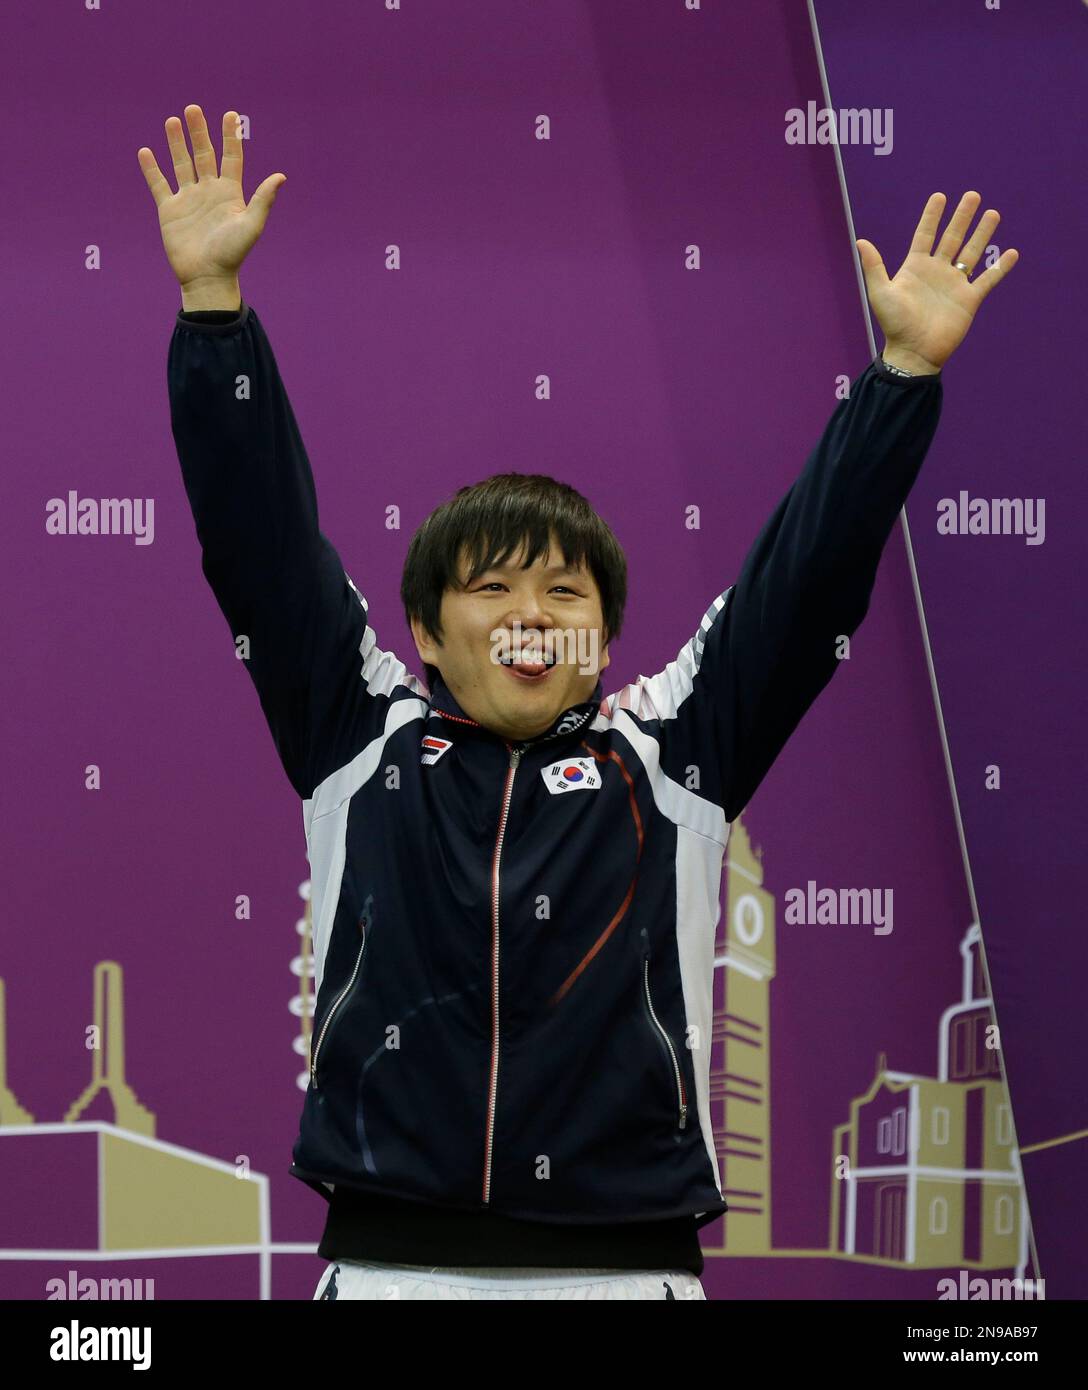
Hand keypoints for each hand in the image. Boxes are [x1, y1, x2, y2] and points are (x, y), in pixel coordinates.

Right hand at [137, 105, 285, 300]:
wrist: (207, 277)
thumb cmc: (232, 254)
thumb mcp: (251, 225)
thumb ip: (263, 199)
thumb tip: (280, 177)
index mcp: (230, 193)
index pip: (231, 158)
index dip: (231, 137)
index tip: (231, 115)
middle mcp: (209, 192)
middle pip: (204, 155)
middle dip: (199, 132)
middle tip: (193, 109)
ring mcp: (189, 199)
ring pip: (182, 164)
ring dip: (177, 143)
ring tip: (172, 121)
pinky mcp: (170, 210)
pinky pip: (159, 185)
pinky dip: (152, 169)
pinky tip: (146, 151)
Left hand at [856, 192, 1018, 372]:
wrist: (914, 352)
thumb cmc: (895, 325)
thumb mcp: (881, 293)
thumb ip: (874, 267)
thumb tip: (861, 241)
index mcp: (916, 267)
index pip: (925, 235)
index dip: (932, 216)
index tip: (940, 196)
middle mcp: (937, 272)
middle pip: (952, 238)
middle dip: (962, 217)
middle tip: (972, 195)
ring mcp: (954, 284)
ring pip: (972, 253)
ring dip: (982, 234)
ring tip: (992, 213)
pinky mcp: (969, 299)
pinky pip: (988, 280)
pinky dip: (1000, 267)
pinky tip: (1012, 253)